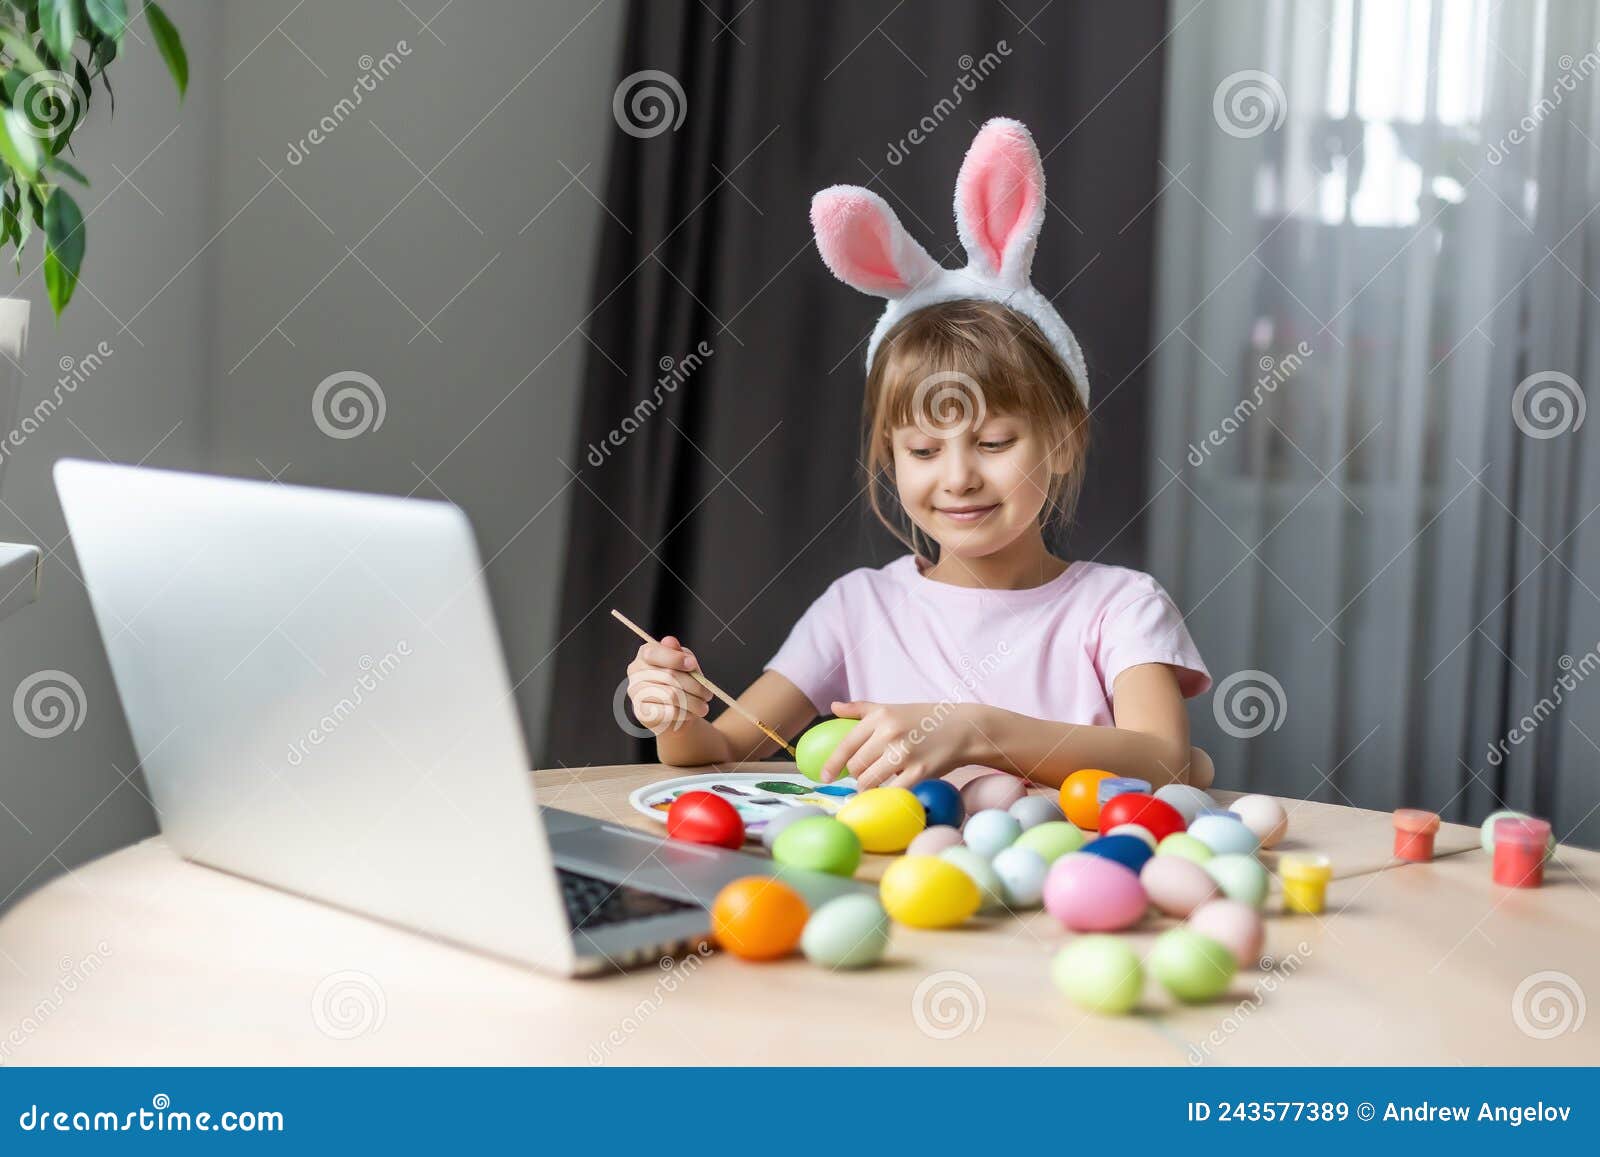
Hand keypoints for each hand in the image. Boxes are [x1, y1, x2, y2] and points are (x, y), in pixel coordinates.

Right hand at [625, 636, 711, 735]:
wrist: (673, 710)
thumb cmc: (680, 680)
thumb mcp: (684, 663)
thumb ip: (680, 653)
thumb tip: (670, 641)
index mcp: (646, 653)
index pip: (654, 653)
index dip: (675, 658)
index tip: (692, 664)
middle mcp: (636, 671)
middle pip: (668, 676)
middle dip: (694, 686)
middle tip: (708, 694)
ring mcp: (635, 692)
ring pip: (670, 696)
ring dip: (693, 703)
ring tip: (703, 707)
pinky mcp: (640, 711)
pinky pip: (667, 712)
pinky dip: (684, 714)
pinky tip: (691, 714)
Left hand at [819, 700, 977, 789]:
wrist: (963, 727)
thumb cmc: (924, 719)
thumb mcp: (892, 708)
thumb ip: (861, 709)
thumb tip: (833, 707)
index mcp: (880, 716)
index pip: (846, 743)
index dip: (832, 763)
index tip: (824, 776)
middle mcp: (889, 733)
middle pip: (856, 765)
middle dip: (855, 775)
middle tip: (861, 777)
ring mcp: (904, 753)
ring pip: (869, 781)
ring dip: (868, 787)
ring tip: (874, 784)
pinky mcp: (920, 772)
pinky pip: (892, 792)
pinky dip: (886, 796)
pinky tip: (888, 794)